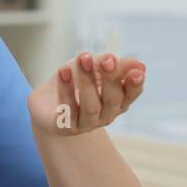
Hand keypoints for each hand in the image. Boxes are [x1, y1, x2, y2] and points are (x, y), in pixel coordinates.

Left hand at [27, 52, 145, 136]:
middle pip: (113, 99)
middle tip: (107, 59)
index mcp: (118, 101)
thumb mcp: (94, 66)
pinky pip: (67, 109)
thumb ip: (113, 64)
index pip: (131, 94)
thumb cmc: (76, 80)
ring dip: (87, 81)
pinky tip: (63, 72)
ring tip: (82, 58)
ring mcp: (86, 124)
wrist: (46, 100)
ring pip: (91, 106)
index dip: (135, 84)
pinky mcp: (65, 127)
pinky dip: (65, 89)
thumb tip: (140, 65)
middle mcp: (105, 115)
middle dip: (111, 78)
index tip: (137, 72)